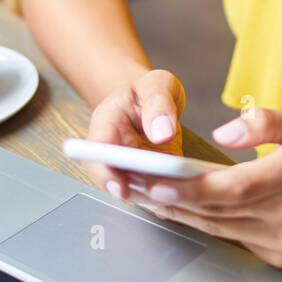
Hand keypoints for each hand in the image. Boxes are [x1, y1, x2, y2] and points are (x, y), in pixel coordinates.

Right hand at [84, 68, 184, 193]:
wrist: (154, 99)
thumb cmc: (150, 90)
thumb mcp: (157, 84)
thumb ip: (158, 103)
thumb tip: (161, 132)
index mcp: (107, 121)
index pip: (98, 149)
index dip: (104, 172)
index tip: (119, 187)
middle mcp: (113, 148)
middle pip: (112, 177)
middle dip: (133, 191)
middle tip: (157, 196)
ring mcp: (129, 165)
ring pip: (134, 190)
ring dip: (152, 197)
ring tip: (175, 195)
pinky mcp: (147, 177)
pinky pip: (153, 192)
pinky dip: (166, 197)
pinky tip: (183, 195)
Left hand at [121, 106, 281, 268]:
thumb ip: (264, 120)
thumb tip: (223, 133)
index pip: (238, 186)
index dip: (196, 188)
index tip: (160, 184)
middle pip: (222, 211)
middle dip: (174, 200)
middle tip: (135, 186)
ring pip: (222, 229)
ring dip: (181, 215)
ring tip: (146, 196)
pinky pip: (234, 240)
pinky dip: (205, 225)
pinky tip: (179, 211)